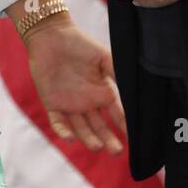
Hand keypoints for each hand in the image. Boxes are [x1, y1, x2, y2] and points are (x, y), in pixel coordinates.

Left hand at [24, 21, 125, 152]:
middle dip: (108, 140)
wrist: (51, 35)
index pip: (117, 114)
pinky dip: (63, 131)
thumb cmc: (79, 43)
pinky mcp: (52, 104)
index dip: (126, 126)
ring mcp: (70, 105)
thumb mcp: (103, 57)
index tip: (135, 138)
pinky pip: (58, 122)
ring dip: (89, 139)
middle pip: (101, 127)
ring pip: (82, 128)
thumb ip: (117, 72)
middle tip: (117, 152)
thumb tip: (136, 87)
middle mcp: (88, 103)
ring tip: (97, 147)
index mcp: (102, 92)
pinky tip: (70, 138)